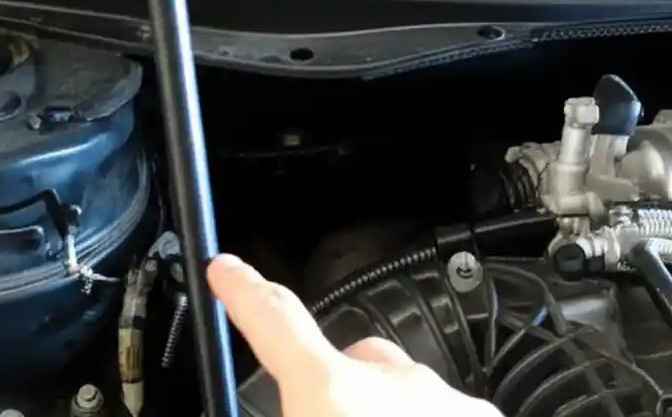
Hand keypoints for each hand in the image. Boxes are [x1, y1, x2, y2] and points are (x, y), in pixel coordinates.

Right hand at [208, 254, 502, 416]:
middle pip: (344, 363)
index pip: (273, 321)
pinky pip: (442, 414)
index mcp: (331, 398)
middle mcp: (392, 387)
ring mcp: (444, 402)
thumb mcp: (308, 415)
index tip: (226, 270)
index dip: (244, 291)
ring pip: (398, 392)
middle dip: (330, 395)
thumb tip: (299, 400)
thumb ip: (295, 405)